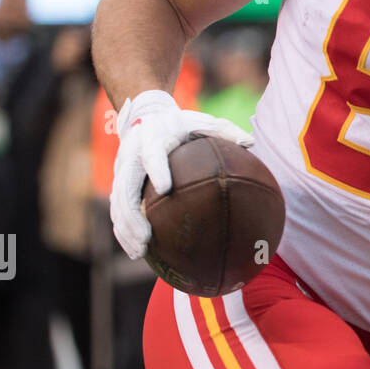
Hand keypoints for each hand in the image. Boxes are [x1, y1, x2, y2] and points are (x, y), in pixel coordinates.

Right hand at [110, 89, 254, 258]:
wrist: (145, 117)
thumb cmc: (180, 123)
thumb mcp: (202, 121)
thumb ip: (224, 131)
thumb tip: (251, 142)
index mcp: (153, 139)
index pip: (151, 154)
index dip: (157, 170)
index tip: (166, 188)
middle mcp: (131, 156)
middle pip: (126, 188)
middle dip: (133, 215)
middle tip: (147, 237)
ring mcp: (122, 172)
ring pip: (118, 204)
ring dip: (126, 229)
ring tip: (140, 251)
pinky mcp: (119, 183)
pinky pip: (118, 210)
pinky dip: (124, 231)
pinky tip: (138, 251)